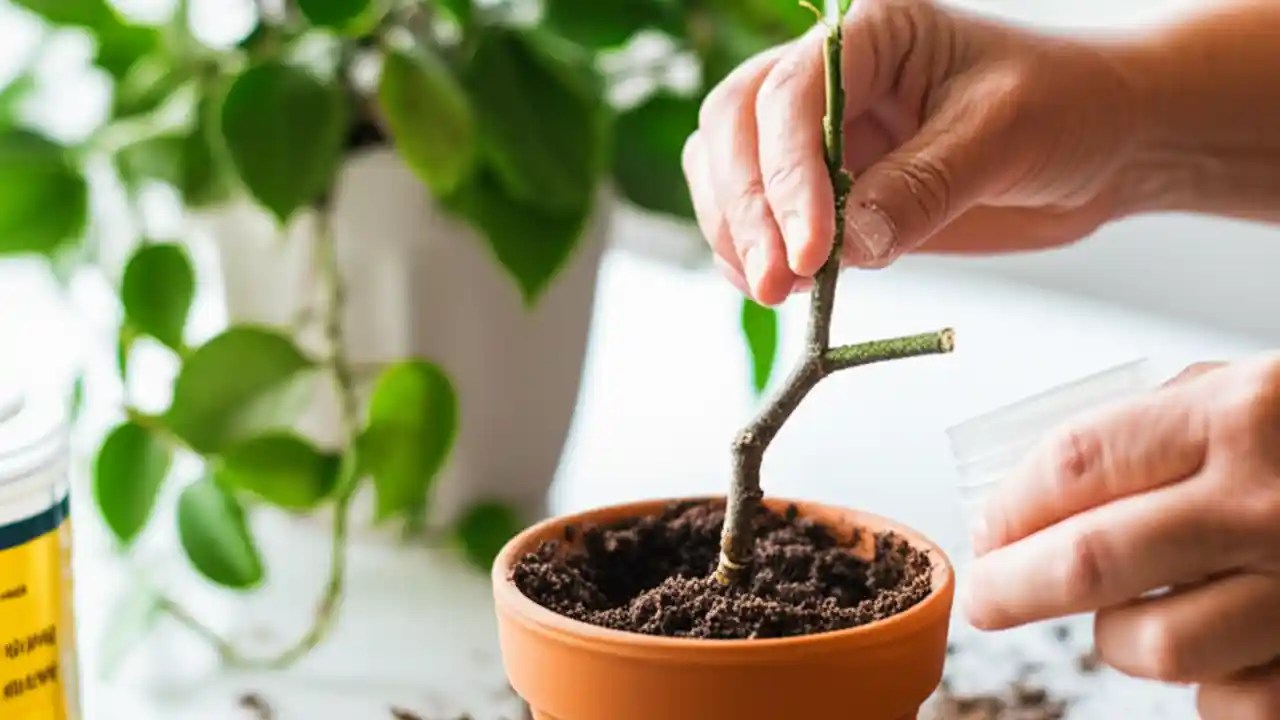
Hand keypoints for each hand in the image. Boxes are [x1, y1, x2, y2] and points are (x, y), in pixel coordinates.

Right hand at [682, 0, 1141, 304]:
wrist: (1103, 144)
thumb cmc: (1069, 108)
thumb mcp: (1005, 136)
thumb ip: (924, 187)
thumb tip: (848, 246)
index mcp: (869, 33)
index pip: (791, 96)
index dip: (787, 175)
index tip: (811, 251)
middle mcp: (829, 77)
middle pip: (736, 128)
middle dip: (747, 208)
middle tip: (777, 282)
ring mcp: (821, 135)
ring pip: (729, 169)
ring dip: (738, 233)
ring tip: (776, 291)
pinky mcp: (826, 190)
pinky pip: (762, 216)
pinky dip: (754, 252)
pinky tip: (780, 288)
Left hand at [966, 357, 1279, 718]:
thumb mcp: (1245, 396)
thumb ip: (1148, 432)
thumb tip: (1027, 498)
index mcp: (1238, 416)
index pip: (1078, 465)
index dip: (1013, 505)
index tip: (989, 531)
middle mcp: (1268, 502)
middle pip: (1092, 561)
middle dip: (1013, 588)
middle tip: (987, 599)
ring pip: (1153, 646)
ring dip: (1114, 639)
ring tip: (1121, 616)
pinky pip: (1226, 698)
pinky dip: (1204, 682)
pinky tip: (1218, 640)